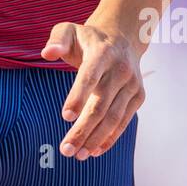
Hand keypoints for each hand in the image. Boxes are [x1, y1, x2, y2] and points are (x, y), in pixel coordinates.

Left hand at [40, 20, 145, 159]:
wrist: (122, 38)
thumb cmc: (87, 39)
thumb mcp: (68, 30)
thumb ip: (57, 40)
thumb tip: (48, 53)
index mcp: (101, 52)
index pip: (89, 77)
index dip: (78, 97)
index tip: (65, 117)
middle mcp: (120, 69)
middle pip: (101, 104)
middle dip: (83, 129)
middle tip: (66, 149)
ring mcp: (132, 84)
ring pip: (114, 117)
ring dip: (96, 138)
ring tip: (78, 155)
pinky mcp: (138, 96)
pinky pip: (124, 121)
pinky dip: (110, 137)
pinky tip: (94, 150)